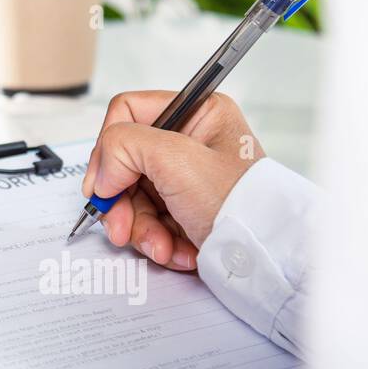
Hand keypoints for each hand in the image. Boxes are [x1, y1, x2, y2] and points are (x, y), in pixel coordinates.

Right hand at [81, 91, 262, 270]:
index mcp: (196, 113)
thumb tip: (101, 173)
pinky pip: (150, 219)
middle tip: (120, 226)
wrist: (265, 255)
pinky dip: (156, 239)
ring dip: (140, 227)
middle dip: (123, 201)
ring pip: (133, 195)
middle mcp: (189, 141)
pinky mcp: (184, 207)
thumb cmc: (241, 204)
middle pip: (125, 161)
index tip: (105, 184)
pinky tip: (175, 250)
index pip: (126, 113)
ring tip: (160, 246)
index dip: (108, 148)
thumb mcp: (177, 160)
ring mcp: (185, 176)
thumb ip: (124, 146)